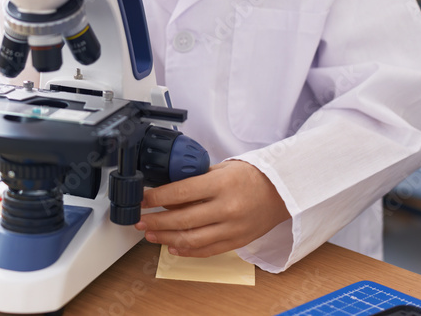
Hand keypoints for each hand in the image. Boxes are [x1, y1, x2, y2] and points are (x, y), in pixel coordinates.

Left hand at [134, 160, 289, 257]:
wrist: (281, 192)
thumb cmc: (250, 176)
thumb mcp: (220, 169)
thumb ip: (195, 181)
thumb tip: (166, 193)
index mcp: (220, 185)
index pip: (180, 193)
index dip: (156, 198)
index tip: (141, 200)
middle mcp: (226, 208)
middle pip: (181, 219)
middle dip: (155, 221)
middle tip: (139, 220)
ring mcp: (231, 228)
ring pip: (191, 239)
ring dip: (165, 238)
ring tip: (150, 234)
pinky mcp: (236, 242)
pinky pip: (206, 251)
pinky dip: (186, 251)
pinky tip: (171, 246)